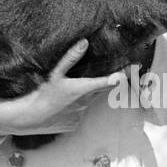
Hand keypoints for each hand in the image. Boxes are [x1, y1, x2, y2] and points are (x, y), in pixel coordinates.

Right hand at [0, 38, 121, 137]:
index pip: (110, 81)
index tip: (134, 68)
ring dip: (86, 97)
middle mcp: (87, 102)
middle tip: (107, 77)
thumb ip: (71, 57)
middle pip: (102, 91)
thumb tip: (84, 42)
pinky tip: (64, 107)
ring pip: (90, 102)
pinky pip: (81, 114)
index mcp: (83, 88)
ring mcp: (82, 114)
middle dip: (105, 84)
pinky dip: (76, 109)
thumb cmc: (43, 93)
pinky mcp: (76, 124)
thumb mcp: (55, 73)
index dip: (123, 74)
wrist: (31, 117)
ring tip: (70, 95)